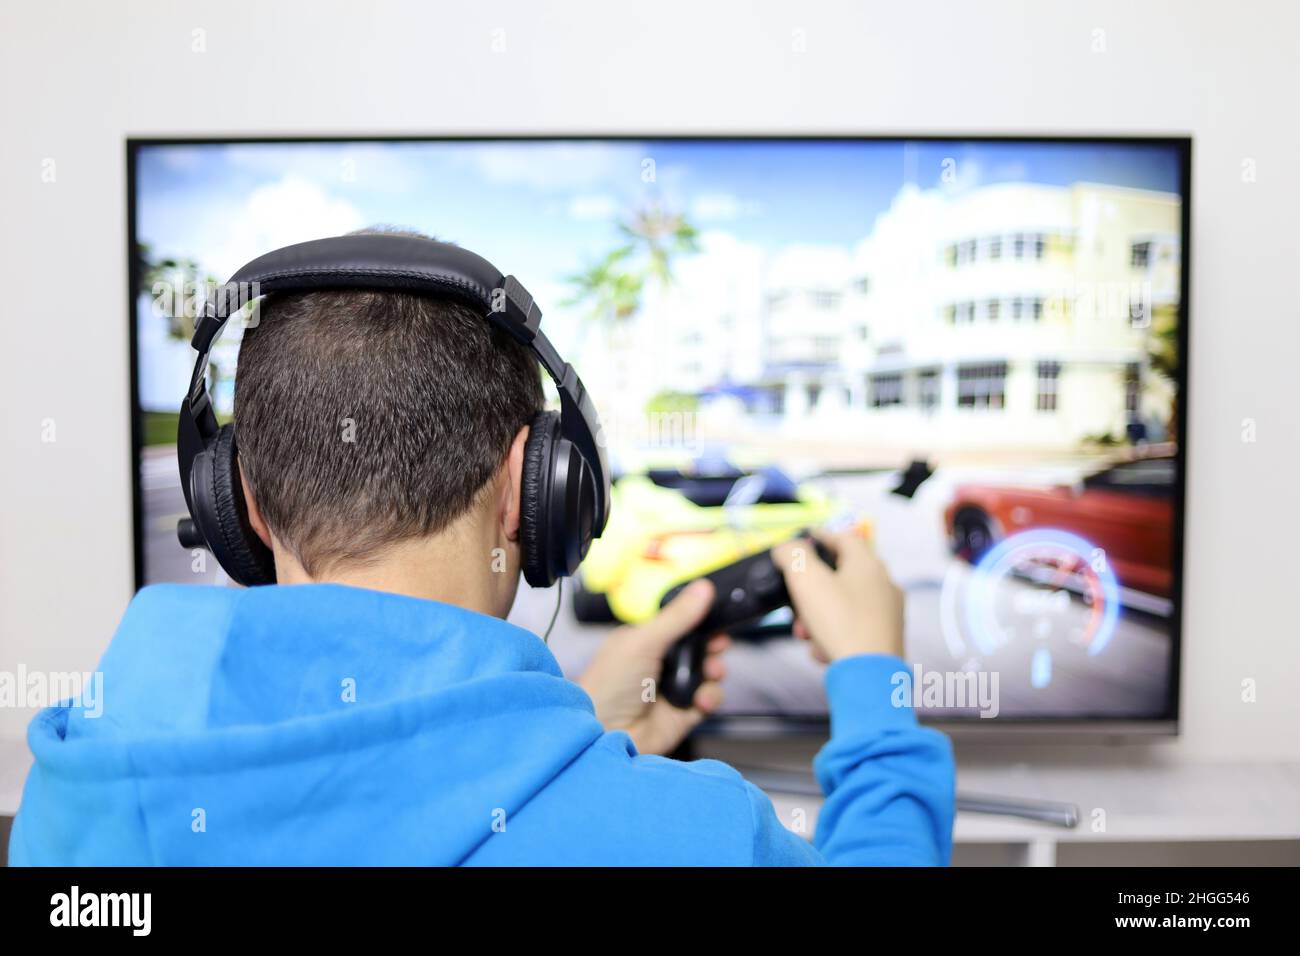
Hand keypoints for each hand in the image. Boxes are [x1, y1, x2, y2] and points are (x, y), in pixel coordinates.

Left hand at [577, 580, 728, 755]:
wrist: (604, 734)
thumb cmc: (610, 685)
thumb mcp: (644, 642)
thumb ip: (677, 617)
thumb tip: (704, 588)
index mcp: (645, 640)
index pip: (680, 624)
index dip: (699, 621)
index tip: (716, 616)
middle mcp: (660, 663)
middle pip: (700, 648)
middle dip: (713, 646)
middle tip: (717, 645)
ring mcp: (673, 688)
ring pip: (709, 672)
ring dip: (715, 670)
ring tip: (711, 672)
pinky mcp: (684, 713)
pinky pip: (709, 699)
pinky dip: (710, 697)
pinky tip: (699, 699)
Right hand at [771, 529, 903, 663]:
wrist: (869, 674)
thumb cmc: (839, 622)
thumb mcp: (806, 580)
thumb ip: (793, 555)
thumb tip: (788, 548)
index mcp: (868, 563)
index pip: (843, 537)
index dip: (819, 537)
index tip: (801, 544)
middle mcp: (884, 583)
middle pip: (840, 576)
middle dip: (811, 592)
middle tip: (796, 607)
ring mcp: (889, 611)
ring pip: (845, 604)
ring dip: (819, 616)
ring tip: (806, 634)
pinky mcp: (888, 636)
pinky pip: (854, 627)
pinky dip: (835, 634)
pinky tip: (824, 650)